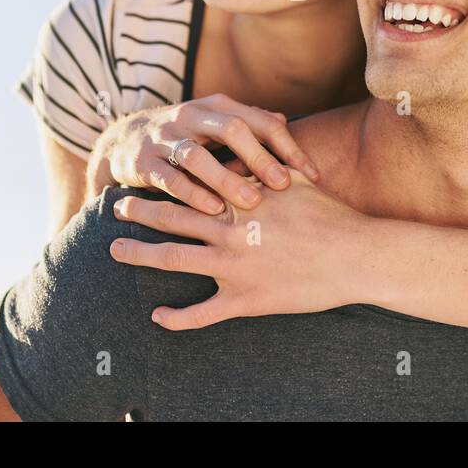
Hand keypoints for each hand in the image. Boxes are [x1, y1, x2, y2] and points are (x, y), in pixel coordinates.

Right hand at [87, 94, 319, 214]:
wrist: (124, 141)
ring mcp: (165, 138)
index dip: (288, 147)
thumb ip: (250, 125)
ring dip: (226, 178)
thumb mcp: (216, 125)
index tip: (312, 175)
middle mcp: (191, 116)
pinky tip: (213, 209)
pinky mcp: (144, 162)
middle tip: (283, 184)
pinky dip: (192, 194)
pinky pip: (169, 178)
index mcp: (216, 107)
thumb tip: (285, 124)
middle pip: (231, 129)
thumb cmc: (186, 137)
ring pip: (198, 155)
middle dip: (259, 157)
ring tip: (251, 201)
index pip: (261, 122)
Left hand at [107, 170, 367, 329]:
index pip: (190, 184)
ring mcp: (233, 267)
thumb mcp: (292, 180)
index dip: (163, 179)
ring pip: (174, 260)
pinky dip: (176, 318)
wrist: (354, 255)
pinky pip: (202, 313)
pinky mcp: (244, 301)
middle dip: (140, 212)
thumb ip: (262, 165)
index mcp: (240, 199)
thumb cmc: (328, 214)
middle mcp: (228, 231)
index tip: (141, 175)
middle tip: (115, 208)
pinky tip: (157, 318)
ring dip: (140, 255)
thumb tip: (243, 150)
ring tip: (114, 250)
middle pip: (172, 218)